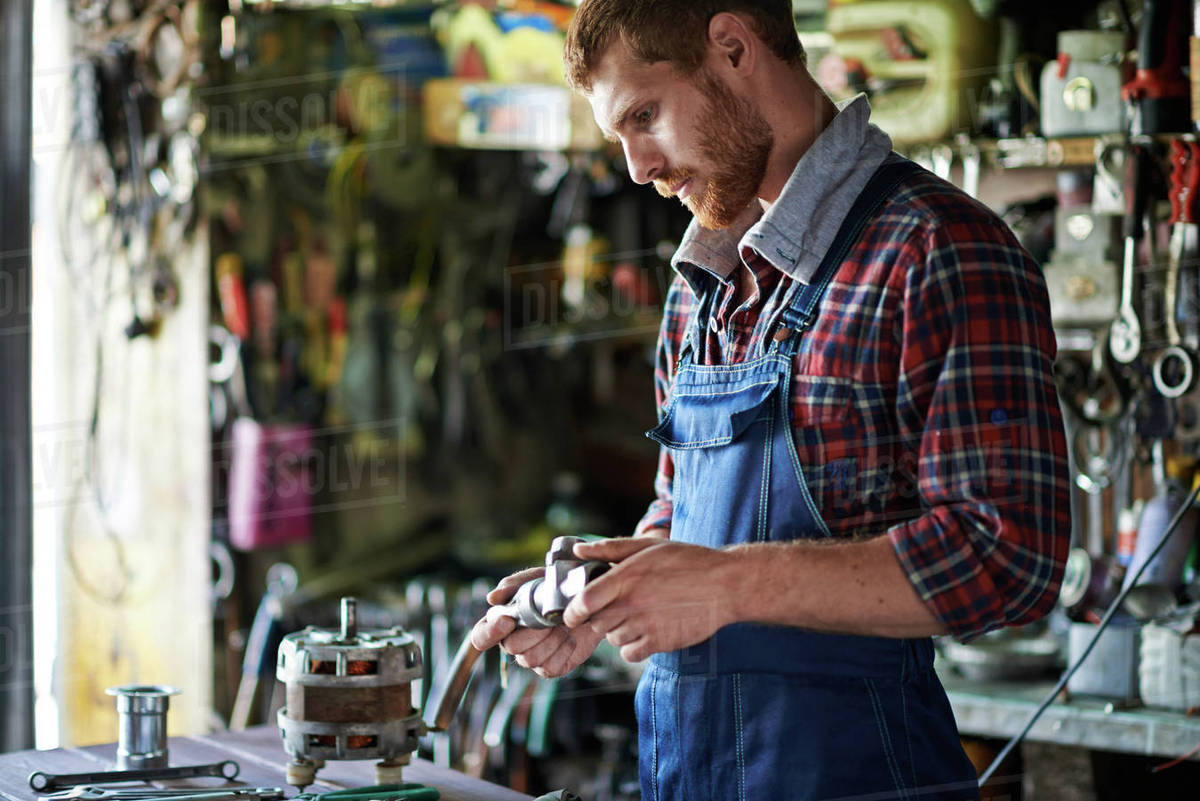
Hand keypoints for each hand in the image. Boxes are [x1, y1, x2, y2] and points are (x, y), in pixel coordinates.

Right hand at [468, 566, 603, 678]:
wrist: (590, 601)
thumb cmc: (557, 588)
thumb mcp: (535, 579)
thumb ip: (513, 585)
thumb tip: (491, 598)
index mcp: (502, 622)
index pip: (481, 636)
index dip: (490, 633)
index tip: (508, 621)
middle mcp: (513, 643)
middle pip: (510, 647)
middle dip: (533, 632)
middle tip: (550, 618)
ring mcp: (532, 657)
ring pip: (530, 660)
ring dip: (551, 639)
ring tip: (563, 624)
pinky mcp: (551, 668)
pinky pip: (550, 668)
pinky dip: (563, 651)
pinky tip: (571, 637)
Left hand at [563, 537, 737, 661]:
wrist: (725, 585)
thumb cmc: (688, 561)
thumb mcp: (648, 547)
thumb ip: (610, 549)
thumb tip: (578, 551)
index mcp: (626, 577)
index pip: (583, 602)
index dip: (573, 611)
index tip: (574, 613)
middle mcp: (633, 603)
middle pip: (596, 622)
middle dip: (599, 618)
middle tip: (613, 609)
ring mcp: (647, 625)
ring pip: (612, 639)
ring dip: (617, 631)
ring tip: (636, 617)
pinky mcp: (661, 642)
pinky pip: (630, 653)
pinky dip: (632, 647)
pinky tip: (644, 632)